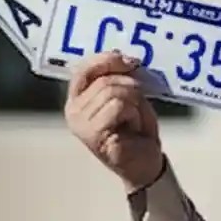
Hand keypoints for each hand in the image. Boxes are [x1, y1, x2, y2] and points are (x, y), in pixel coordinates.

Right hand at [64, 52, 164, 193]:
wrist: (146, 165)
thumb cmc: (138, 131)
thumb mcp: (130, 98)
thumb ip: (120, 79)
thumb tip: (122, 56)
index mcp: (78, 99)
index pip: (84, 69)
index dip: (107, 60)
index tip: (131, 61)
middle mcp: (73, 111)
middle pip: (106, 81)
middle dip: (132, 88)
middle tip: (140, 108)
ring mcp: (81, 124)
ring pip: (114, 92)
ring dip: (135, 104)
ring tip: (135, 122)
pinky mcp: (93, 135)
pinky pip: (119, 106)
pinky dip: (134, 114)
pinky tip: (133, 130)